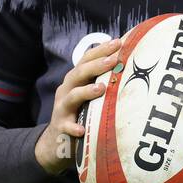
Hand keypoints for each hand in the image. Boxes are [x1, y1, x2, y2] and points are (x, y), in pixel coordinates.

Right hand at [34, 36, 121, 174]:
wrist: (56, 141)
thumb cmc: (80, 112)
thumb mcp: (88, 94)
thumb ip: (102, 79)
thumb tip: (126, 62)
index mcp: (75, 79)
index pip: (86, 59)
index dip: (101, 50)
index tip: (118, 42)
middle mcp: (67, 90)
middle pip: (79, 73)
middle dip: (96, 65)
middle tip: (114, 60)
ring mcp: (63, 108)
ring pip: (73, 96)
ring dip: (86, 91)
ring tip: (101, 89)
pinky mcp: (61, 127)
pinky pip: (67, 126)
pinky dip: (74, 127)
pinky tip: (82, 130)